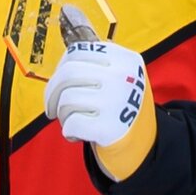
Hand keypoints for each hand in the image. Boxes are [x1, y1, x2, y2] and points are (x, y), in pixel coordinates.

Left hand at [46, 39, 158, 172]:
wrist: (145, 142)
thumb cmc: (120, 105)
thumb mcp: (120, 75)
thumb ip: (94, 65)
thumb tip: (58, 69)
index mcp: (125, 59)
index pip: (77, 52)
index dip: (60, 69)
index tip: (58, 84)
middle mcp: (123, 76)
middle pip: (68, 74)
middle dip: (51, 92)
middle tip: (51, 107)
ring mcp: (118, 101)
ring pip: (66, 99)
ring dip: (62, 114)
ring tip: (72, 121)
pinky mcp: (110, 127)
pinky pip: (71, 124)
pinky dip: (68, 132)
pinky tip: (77, 134)